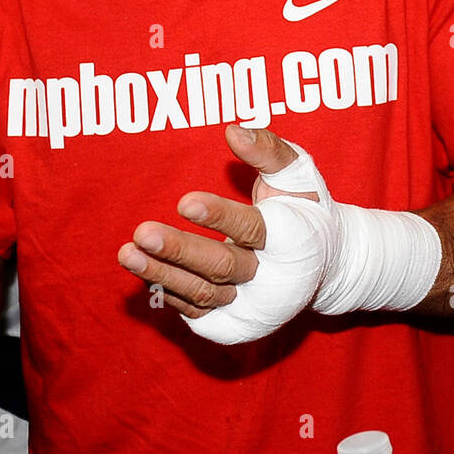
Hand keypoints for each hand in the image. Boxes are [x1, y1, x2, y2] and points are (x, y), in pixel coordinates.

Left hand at [118, 125, 313, 318]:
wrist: (325, 267)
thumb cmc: (304, 208)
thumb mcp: (298, 174)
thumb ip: (268, 151)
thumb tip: (231, 130)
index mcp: (293, 241)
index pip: (252, 229)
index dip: (220, 217)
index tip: (184, 202)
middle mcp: (275, 281)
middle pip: (222, 267)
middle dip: (180, 251)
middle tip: (143, 233)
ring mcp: (253, 306)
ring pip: (203, 294)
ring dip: (162, 275)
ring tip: (127, 254)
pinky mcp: (234, 323)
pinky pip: (197, 311)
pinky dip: (169, 292)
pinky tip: (142, 270)